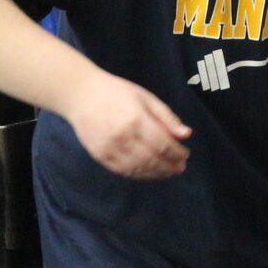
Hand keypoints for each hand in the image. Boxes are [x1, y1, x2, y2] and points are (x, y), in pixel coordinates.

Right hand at [60, 71, 190, 178]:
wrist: (82, 95)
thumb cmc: (116, 93)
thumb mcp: (145, 98)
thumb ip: (166, 117)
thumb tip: (186, 134)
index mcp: (136, 119)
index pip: (163, 143)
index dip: (176, 152)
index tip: (185, 155)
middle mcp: (123, 136)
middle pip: (152, 159)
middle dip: (169, 166)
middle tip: (180, 168)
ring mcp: (110, 148)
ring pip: (139, 168)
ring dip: (156, 173)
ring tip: (168, 172)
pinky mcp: (100, 155)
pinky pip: (123, 171)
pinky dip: (139, 174)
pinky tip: (149, 172)